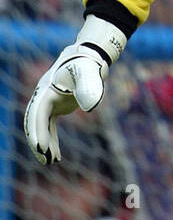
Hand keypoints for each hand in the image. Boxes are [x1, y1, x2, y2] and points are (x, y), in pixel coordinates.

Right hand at [23, 16, 125, 164]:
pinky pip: (49, 126)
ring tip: (52, 162)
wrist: (90, 56)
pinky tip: (56, 156)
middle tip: (44, 160)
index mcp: (47, 89)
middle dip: (37, 141)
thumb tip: (90, 108)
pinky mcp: (56, 106)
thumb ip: (90, 88)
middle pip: (34, 122)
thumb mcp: (90, 74)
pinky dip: (52, 140)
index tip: (42, 147)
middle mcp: (43, 96)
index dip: (38, 130)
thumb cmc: (90, 65)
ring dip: (44, 144)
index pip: (38, 113)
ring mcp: (49, 101)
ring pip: (40, 126)